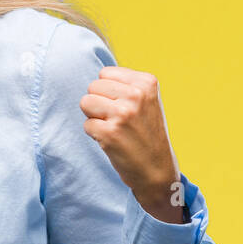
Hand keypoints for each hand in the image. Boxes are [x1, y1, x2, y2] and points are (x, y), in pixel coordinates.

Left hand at [79, 66, 185, 222]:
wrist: (157, 170)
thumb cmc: (146, 132)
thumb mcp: (146, 101)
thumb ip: (125, 84)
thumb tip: (97, 75)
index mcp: (147, 82)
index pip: (105, 73)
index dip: (108, 91)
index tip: (125, 106)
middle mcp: (136, 95)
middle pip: (92, 86)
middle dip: (99, 103)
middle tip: (118, 120)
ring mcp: (123, 114)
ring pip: (85, 103)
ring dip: (95, 117)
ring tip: (114, 128)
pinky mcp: (110, 133)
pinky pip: (86, 125)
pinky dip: (95, 134)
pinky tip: (112, 141)